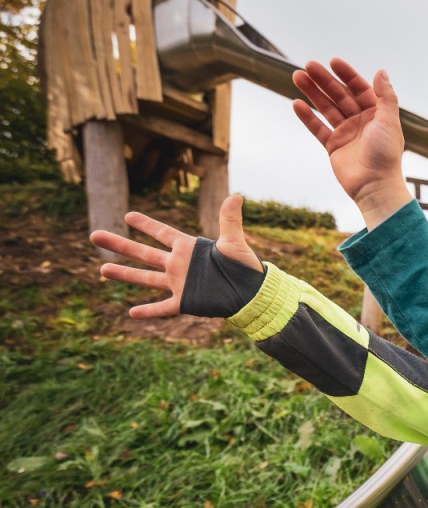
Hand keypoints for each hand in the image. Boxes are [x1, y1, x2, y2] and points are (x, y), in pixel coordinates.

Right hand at [89, 195, 261, 318]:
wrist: (252, 293)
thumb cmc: (244, 266)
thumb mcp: (234, 242)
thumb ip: (229, 220)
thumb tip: (236, 195)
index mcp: (188, 248)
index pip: (162, 233)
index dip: (146, 224)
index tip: (128, 215)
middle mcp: (178, 265)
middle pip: (143, 253)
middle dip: (119, 244)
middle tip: (95, 235)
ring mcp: (179, 284)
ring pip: (145, 278)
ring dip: (124, 274)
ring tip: (102, 270)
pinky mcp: (185, 302)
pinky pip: (162, 307)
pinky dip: (148, 311)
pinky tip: (131, 312)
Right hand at [292, 59, 412, 226]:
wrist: (375, 186)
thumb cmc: (386, 155)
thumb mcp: (389, 121)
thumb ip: (386, 96)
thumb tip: (381, 71)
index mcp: (376, 114)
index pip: (359, 88)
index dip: (346, 75)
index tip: (332, 62)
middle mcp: (361, 121)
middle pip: (339, 95)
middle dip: (324, 80)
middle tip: (308, 65)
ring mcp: (346, 133)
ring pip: (326, 108)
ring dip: (312, 93)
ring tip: (297, 77)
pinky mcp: (334, 146)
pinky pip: (318, 128)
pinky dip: (308, 117)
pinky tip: (297, 104)